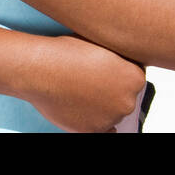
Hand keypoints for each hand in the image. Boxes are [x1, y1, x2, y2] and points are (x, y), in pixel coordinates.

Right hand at [25, 34, 146, 132]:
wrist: (39, 69)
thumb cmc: (65, 52)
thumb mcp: (99, 44)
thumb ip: (117, 58)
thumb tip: (121, 63)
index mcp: (134, 78)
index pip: (134, 77)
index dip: (118, 71)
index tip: (105, 68)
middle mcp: (127, 101)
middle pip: (124, 97)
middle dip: (111, 90)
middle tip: (91, 79)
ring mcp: (111, 118)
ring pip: (112, 113)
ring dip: (101, 105)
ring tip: (79, 90)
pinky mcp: (93, 131)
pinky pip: (103, 130)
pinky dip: (94, 120)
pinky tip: (83, 107)